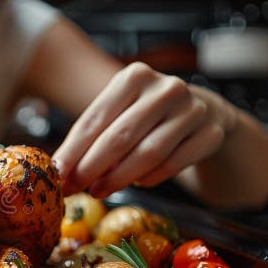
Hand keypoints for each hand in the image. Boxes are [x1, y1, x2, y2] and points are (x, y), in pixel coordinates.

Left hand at [52, 62, 236, 197]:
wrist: (201, 111)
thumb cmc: (144, 114)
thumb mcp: (117, 113)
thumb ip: (90, 137)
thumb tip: (60, 171)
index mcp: (134, 76)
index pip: (95, 119)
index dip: (72, 152)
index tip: (56, 176)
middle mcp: (167, 89)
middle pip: (120, 137)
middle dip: (91, 168)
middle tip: (74, 189)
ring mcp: (194, 110)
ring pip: (148, 154)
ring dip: (118, 178)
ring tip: (98, 191)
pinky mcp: (211, 133)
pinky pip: (173, 164)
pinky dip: (149, 179)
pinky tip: (136, 183)